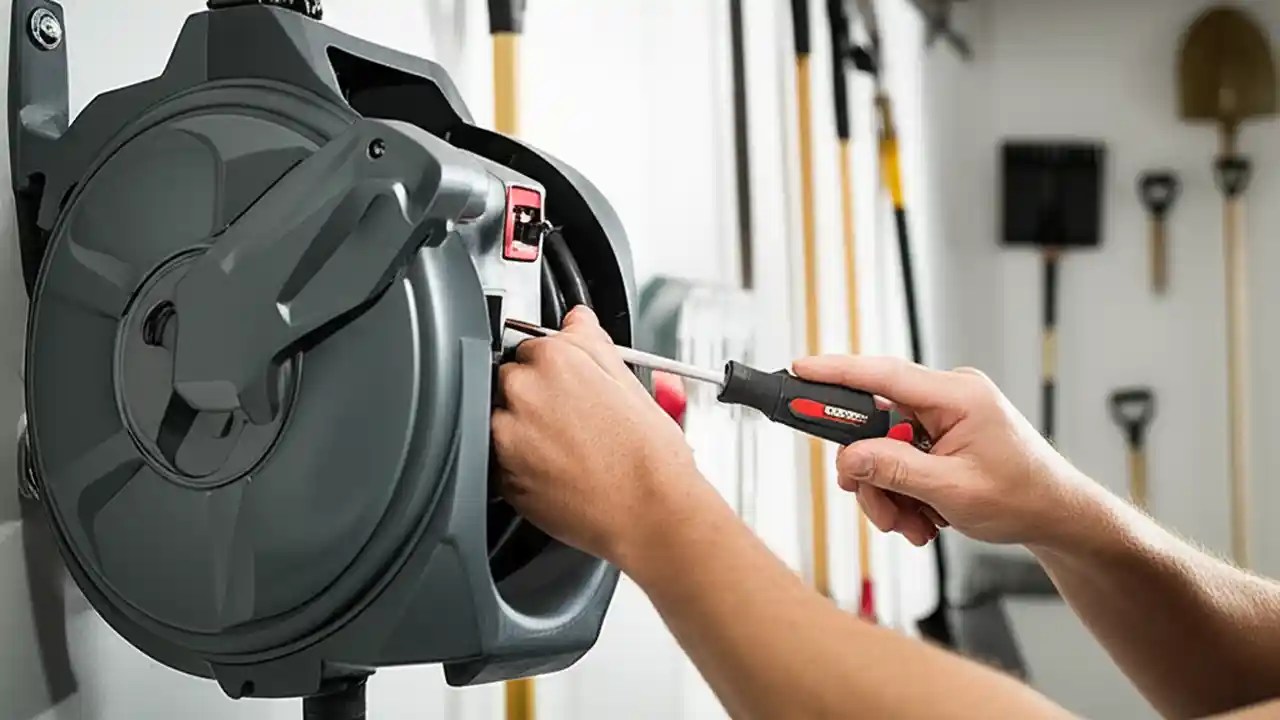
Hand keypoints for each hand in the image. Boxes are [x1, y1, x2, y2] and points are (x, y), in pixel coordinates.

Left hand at [492, 307, 704, 564]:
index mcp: (554, 359)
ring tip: (565, 448)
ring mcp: (507, 434)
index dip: (554, 371)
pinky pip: (498, 459)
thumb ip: (591, 341)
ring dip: (522, 429)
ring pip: (500, 419)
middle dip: (534, 397)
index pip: (531, 347)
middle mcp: (523, 391)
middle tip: (571, 422)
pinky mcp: (500, 475)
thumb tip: (577, 319)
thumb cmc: (649, 455)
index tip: (569, 388)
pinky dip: (519, 462)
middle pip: (510, 380)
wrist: (649, 512)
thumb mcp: (630, 381)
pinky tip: (556, 470)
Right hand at [793, 356, 1099, 548]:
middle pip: (877, 424)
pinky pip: (901, 458)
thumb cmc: (1023, 497)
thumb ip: (895, 470)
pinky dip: (904, 492)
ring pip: (884, 449)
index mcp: (957, 396)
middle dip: (872, 473)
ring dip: (890, 492)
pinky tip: (924, 517)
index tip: (800, 370)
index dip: (836, 372)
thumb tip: (850, 458)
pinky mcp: (943, 435)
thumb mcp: (953, 490)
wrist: (1057, 516)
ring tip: (913, 523)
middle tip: (876, 505)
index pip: (883, 376)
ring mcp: (945, 416)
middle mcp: (948, 398)